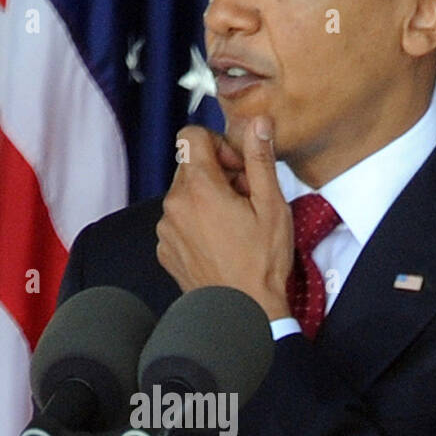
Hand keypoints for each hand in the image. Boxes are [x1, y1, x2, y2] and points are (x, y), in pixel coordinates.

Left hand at [156, 115, 292, 320]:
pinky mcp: (164, 250)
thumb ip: (260, 159)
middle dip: (218, 174)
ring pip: (184, 195)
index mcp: (198, 188)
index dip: (217, 144)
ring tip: (234, 225)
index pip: (190, 136)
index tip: (237, 167)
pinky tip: (220, 243)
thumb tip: (258, 123)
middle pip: (190, 167)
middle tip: (244, 200)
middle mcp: (173, 205)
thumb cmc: (261, 263)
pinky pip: (178, 221)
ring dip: (207, 200)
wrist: (242, 312)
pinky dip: (196, 223)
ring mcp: (165, 230)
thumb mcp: (271, 206)